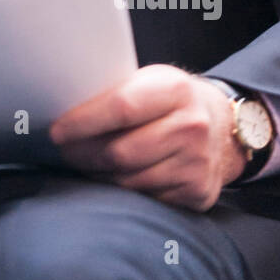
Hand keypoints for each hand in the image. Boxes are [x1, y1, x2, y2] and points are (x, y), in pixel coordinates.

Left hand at [48, 64, 249, 211]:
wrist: (223, 127)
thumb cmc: (170, 102)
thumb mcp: (151, 81)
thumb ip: (117, 92)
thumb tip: (63, 108)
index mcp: (175, 89)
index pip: (120, 108)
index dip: (82, 122)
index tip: (56, 132)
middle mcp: (191, 127)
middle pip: (120, 152)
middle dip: (83, 155)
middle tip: (64, 152)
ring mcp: (197, 163)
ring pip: (129, 181)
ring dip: (98, 176)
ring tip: (85, 164)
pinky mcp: (198, 192)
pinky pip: (146, 199)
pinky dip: (123, 192)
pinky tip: (112, 179)